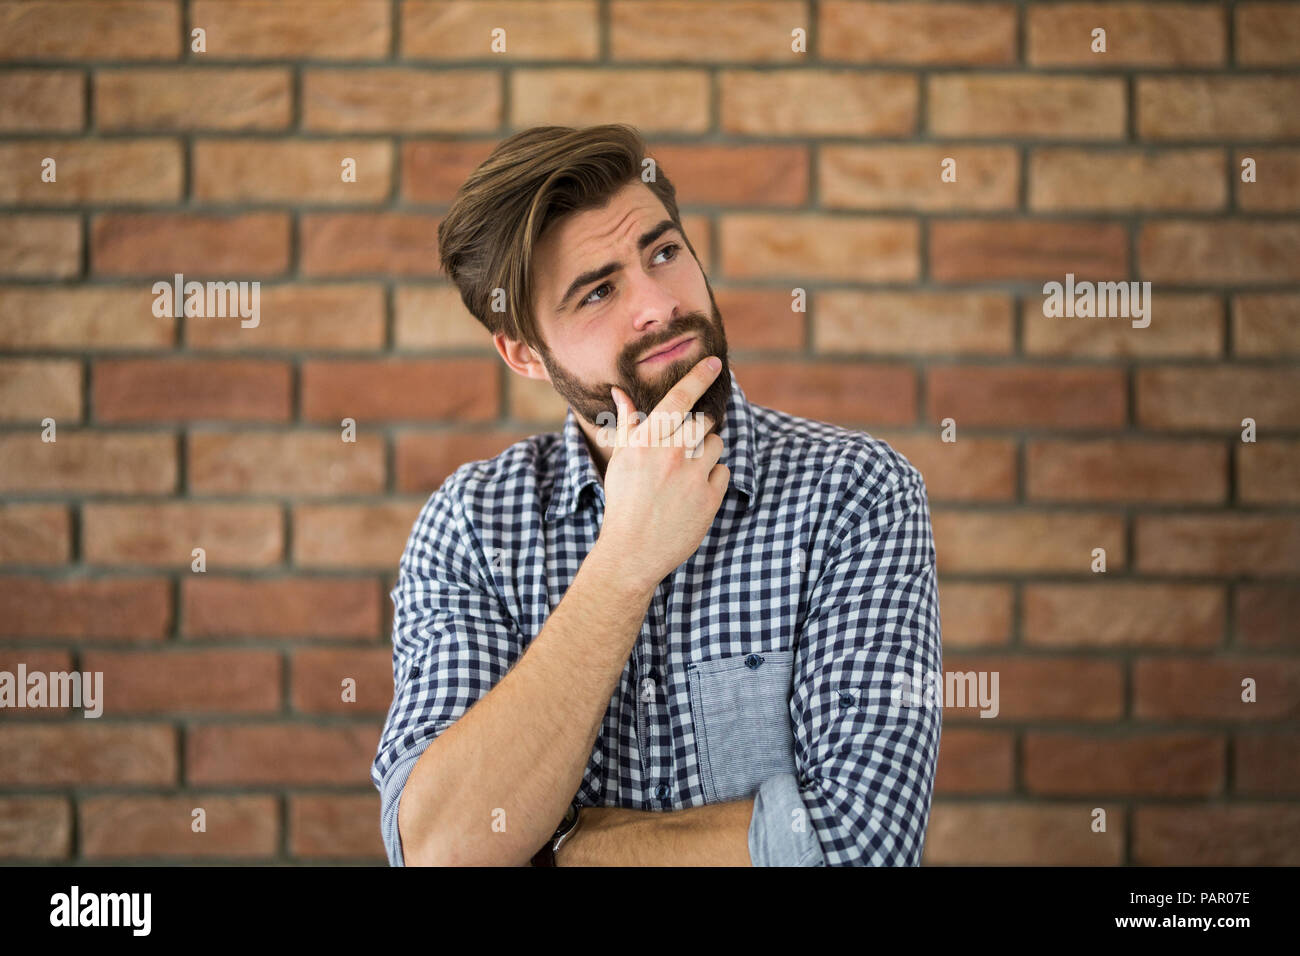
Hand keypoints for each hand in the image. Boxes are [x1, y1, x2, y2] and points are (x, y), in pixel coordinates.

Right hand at [594, 356, 729, 592]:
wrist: (632, 551)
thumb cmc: (624, 501)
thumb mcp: (621, 459)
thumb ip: (627, 422)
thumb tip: (620, 391)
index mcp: (647, 440)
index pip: (680, 397)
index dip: (700, 376)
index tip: (716, 363)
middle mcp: (672, 453)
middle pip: (705, 421)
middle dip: (700, 430)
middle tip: (684, 449)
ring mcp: (693, 476)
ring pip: (718, 445)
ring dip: (708, 454)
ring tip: (687, 474)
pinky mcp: (710, 499)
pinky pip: (724, 472)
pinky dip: (713, 479)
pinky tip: (693, 493)